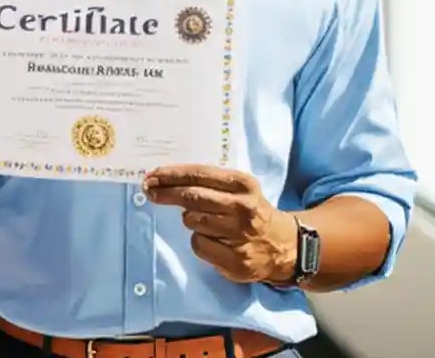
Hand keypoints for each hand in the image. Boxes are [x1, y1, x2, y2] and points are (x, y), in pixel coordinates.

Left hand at [143, 165, 297, 283]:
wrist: (285, 246)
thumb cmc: (251, 212)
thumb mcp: (239, 189)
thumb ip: (209, 182)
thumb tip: (165, 178)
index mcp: (243, 184)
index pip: (199, 174)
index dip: (171, 175)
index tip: (152, 175)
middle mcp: (242, 208)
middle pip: (192, 197)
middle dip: (166, 193)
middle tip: (149, 190)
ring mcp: (239, 235)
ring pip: (192, 221)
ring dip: (189, 219)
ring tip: (205, 221)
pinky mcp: (235, 260)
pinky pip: (199, 245)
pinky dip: (199, 240)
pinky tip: (214, 240)